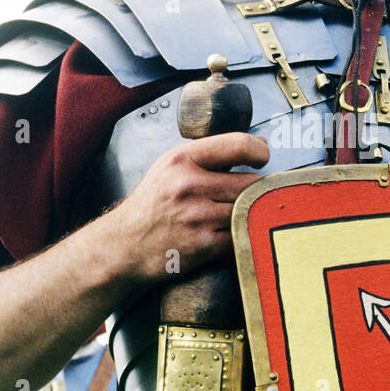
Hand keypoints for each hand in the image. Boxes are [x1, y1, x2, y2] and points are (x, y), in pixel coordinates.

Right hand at [102, 131, 269, 283]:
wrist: (126, 245)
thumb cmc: (153, 203)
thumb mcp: (170, 166)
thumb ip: (208, 155)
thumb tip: (259, 144)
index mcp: (182, 160)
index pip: (238, 145)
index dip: (260, 151)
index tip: (263, 158)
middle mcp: (189, 185)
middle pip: (250, 182)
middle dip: (255, 188)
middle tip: (251, 193)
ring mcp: (197, 216)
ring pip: (249, 209)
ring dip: (251, 212)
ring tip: (240, 212)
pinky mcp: (204, 245)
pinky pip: (242, 234)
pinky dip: (243, 233)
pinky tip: (232, 231)